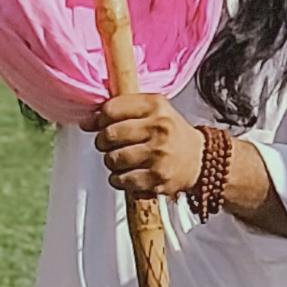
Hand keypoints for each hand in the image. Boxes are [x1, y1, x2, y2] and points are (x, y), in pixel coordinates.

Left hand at [91, 92, 208, 198]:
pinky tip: (130, 172)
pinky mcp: (157, 179)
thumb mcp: (152, 111)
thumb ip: (120, 110)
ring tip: (124, 159)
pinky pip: (120, 180)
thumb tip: (86, 122)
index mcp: (156, 106)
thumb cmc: (170, 133)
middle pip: (109, 135)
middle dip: (103, 141)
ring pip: (112, 159)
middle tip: (111, 144)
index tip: (100, 124)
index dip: (99, 119)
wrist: (200, 159)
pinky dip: (119, 179)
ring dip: (112, 161)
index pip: (111, 109)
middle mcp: (160, 128)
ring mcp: (159, 155)